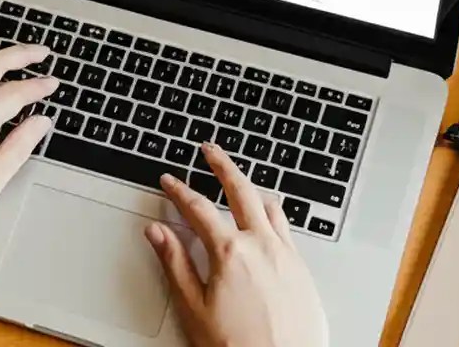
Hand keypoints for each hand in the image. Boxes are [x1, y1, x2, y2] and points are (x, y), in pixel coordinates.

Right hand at [146, 143, 328, 346]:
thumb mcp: (193, 308)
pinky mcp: (301, 268)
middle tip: (209, 149)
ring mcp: (286, 254)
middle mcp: (262, 245)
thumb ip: (175, 264)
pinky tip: (267, 215)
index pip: (198, 208)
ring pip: (268, 204)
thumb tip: (157, 233)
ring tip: (238, 179)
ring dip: (250, 186)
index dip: (179, 191)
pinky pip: (286, 225)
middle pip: (240, 189)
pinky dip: (272, 211)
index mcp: (230, 252)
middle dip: (222, 164)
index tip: (168, 181)